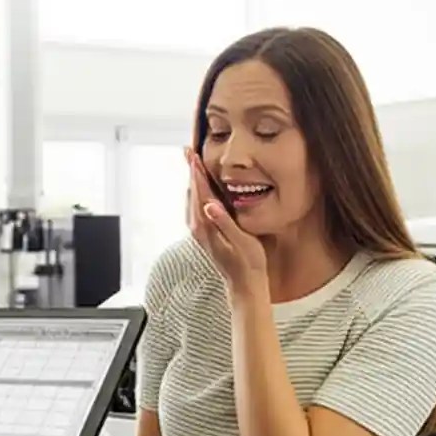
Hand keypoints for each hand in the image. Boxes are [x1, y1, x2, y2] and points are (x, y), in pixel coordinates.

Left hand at [187, 153, 267, 300]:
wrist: (244, 285)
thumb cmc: (248, 264)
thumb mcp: (242, 242)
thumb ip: (225, 223)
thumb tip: (209, 205)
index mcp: (206, 226)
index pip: (200, 192)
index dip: (196, 172)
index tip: (192, 155)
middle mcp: (198, 226)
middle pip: (192, 192)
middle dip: (191, 171)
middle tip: (188, 151)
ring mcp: (199, 230)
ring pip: (193, 199)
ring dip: (193, 180)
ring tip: (192, 163)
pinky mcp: (204, 232)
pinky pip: (196, 206)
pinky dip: (198, 191)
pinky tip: (202, 187)